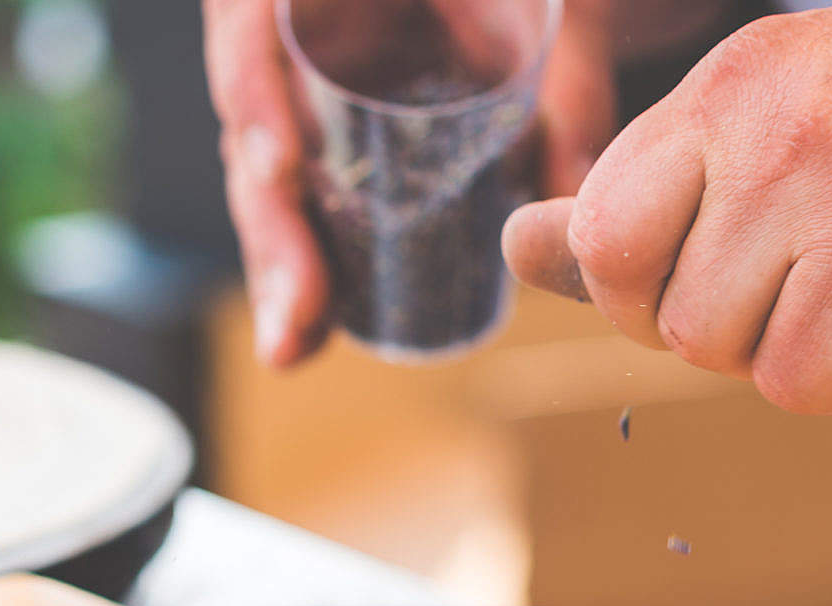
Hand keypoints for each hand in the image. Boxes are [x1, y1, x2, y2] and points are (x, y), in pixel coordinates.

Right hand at [203, 0, 618, 367]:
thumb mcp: (554, 12)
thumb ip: (569, 86)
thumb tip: (579, 197)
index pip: (251, 18)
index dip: (251, 90)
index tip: (280, 171)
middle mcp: (292, 27)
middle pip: (251, 124)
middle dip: (272, 225)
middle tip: (300, 308)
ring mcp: (300, 92)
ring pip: (263, 178)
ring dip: (277, 267)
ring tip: (291, 346)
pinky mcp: (320, 143)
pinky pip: (297, 205)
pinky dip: (300, 271)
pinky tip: (300, 344)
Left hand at [503, 0, 831, 436]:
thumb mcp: (787, 90)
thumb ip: (655, 179)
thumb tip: (521, 250)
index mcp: (747, 87)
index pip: (610, 243)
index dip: (640, 290)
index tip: (705, 272)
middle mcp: (812, 151)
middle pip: (696, 336)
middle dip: (753, 329)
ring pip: (790, 388)